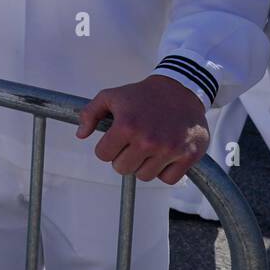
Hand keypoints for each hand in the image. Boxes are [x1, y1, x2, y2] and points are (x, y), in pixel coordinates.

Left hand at [76, 74, 209, 182]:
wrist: (181, 90)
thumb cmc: (142, 94)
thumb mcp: (110, 96)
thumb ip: (89, 114)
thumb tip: (80, 135)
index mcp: (126, 126)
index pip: (103, 155)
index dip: (106, 147)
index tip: (116, 138)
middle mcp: (147, 140)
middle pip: (122, 168)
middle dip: (123, 157)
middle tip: (132, 144)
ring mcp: (169, 149)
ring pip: (144, 176)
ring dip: (143, 165)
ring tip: (148, 148)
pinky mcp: (188, 155)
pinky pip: (168, 179)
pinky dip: (164, 171)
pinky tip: (164, 155)